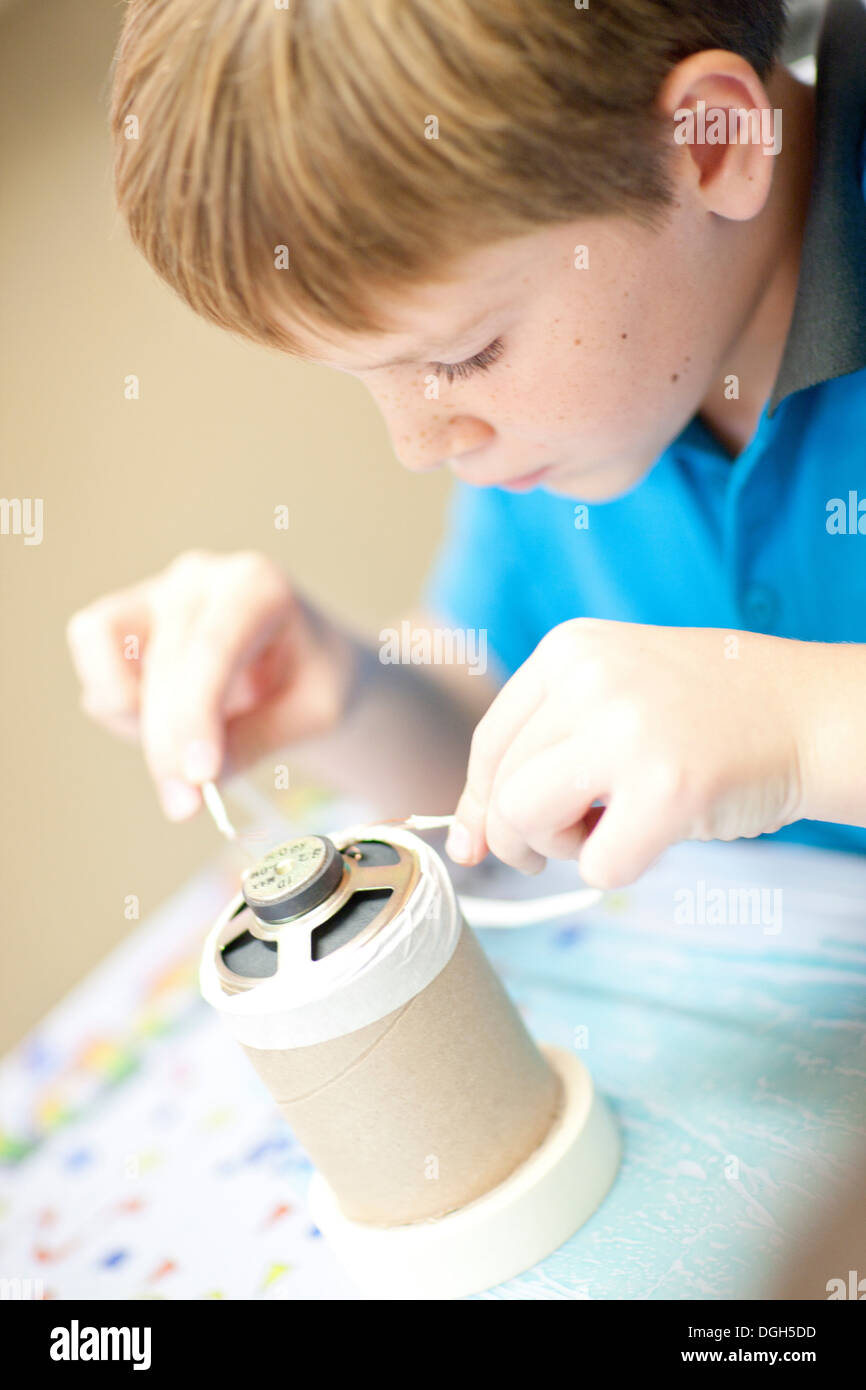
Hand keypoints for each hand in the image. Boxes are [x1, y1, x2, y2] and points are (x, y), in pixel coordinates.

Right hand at [66, 550, 356, 819]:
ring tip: (187, 746)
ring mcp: (155, 594)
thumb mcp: (314, 715)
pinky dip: (120, 711)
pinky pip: (98, 673)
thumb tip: (195, 780)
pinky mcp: (124, 622)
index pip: (212, 648)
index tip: (200, 775)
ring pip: (107, 654)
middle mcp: (200, 578)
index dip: (197, 715)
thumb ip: (255, 741)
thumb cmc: (315, 680)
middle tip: (188, 805)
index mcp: (257, 584)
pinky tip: (168, 727)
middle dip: (170, 744)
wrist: (306, 662)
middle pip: (164, 665)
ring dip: (135, 719)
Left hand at [446, 618, 804, 887]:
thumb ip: (546, 745)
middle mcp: (588, 678)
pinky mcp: (665, 786)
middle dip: (522, 836)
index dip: (478, 802)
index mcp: (570, 648)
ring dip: (562, 848)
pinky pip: (595, 865)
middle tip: (569, 842)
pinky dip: (615, 870)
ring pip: (526, 820)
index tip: (480, 841)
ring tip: (611, 827)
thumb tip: (468, 839)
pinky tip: (654, 835)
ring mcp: (626, 728)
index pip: (489, 741)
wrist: (811, 715)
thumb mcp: (617, 693)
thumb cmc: (712, 716)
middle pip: (501, 786)